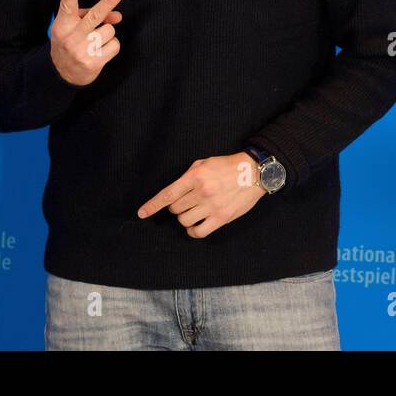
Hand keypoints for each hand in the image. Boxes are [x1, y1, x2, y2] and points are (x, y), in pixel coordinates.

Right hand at [49, 0, 124, 85]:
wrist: (63, 73)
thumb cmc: (71, 41)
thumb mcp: (74, 26)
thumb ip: (93, 16)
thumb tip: (118, 16)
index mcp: (63, 25)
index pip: (67, 6)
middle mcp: (71, 37)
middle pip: (95, 15)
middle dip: (109, 1)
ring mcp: (82, 51)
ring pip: (110, 29)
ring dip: (107, 33)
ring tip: (95, 41)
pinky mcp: (93, 62)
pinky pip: (115, 45)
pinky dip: (111, 46)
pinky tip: (100, 51)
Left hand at [136, 153, 266, 237]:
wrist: (254, 172)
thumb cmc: (227, 166)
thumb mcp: (204, 163)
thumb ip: (188, 176)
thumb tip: (174, 193)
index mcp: (195, 176)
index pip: (168, 194)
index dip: (152, 206)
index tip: (141, 213)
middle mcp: (202, 191)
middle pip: (175, 209)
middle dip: (177, 207)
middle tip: (187, 201)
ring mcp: (212, 206)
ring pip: (184, 221)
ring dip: (185, 217)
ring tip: (194, 211)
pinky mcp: (222, 217)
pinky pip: (198, 232)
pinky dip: (193, 231)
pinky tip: (196, 225)